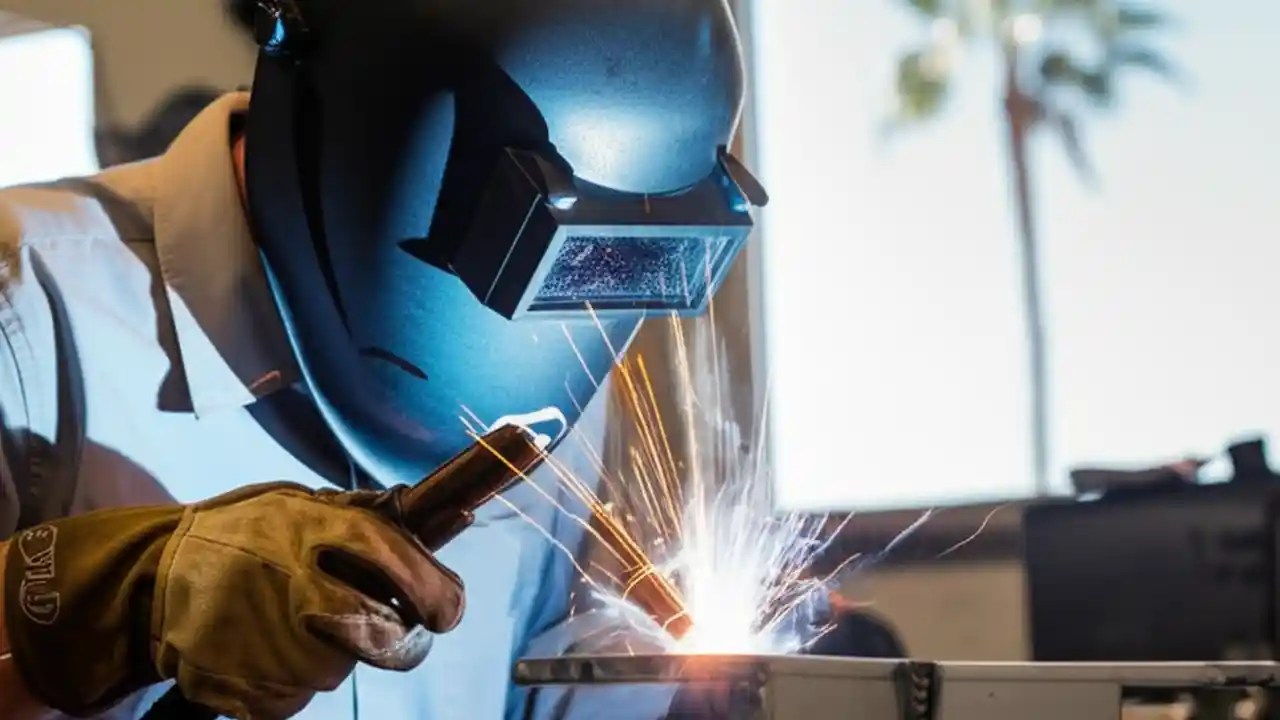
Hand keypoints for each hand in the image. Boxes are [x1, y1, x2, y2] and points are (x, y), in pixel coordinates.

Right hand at [4, 482, 462, 719]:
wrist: (153, 578)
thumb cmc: (243, 534)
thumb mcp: (300, 504)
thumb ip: (369, 516)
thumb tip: (453, 515)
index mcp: (318, 533)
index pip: (404, 570)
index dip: (437, 594)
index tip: (446, 609)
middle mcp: (298, 591)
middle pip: (383, 639)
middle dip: (396, 639)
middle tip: (388, 629)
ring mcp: (269, 647)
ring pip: (337, 671)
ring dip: (333, 654)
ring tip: (296, 623)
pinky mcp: (243, 690)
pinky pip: (292, 699)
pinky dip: (289, 679)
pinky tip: (268, 648)